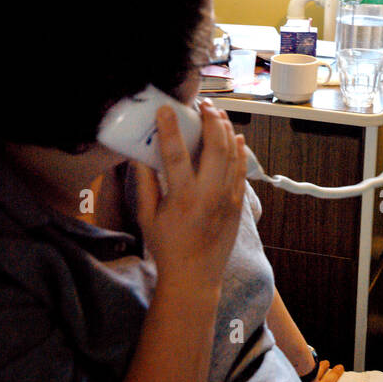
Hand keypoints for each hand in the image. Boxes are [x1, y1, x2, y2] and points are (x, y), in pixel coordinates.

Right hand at [134, 102, 246, 288]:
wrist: (195, 277)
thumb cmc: (167, 247)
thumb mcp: (147, 217)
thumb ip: (145, 184)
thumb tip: (140, 154)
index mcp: (181, 198)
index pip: (175, 155)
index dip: (170, 128)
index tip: (167, 108)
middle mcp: (208, 196)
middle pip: (214, 148)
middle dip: (211, 121)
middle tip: (204, 105)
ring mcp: (227, 199)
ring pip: (232, 155)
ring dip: (226, 130)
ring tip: (218, 113)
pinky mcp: (237, 203)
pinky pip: (241, 170)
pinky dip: (240, 150)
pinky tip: (236, 136)